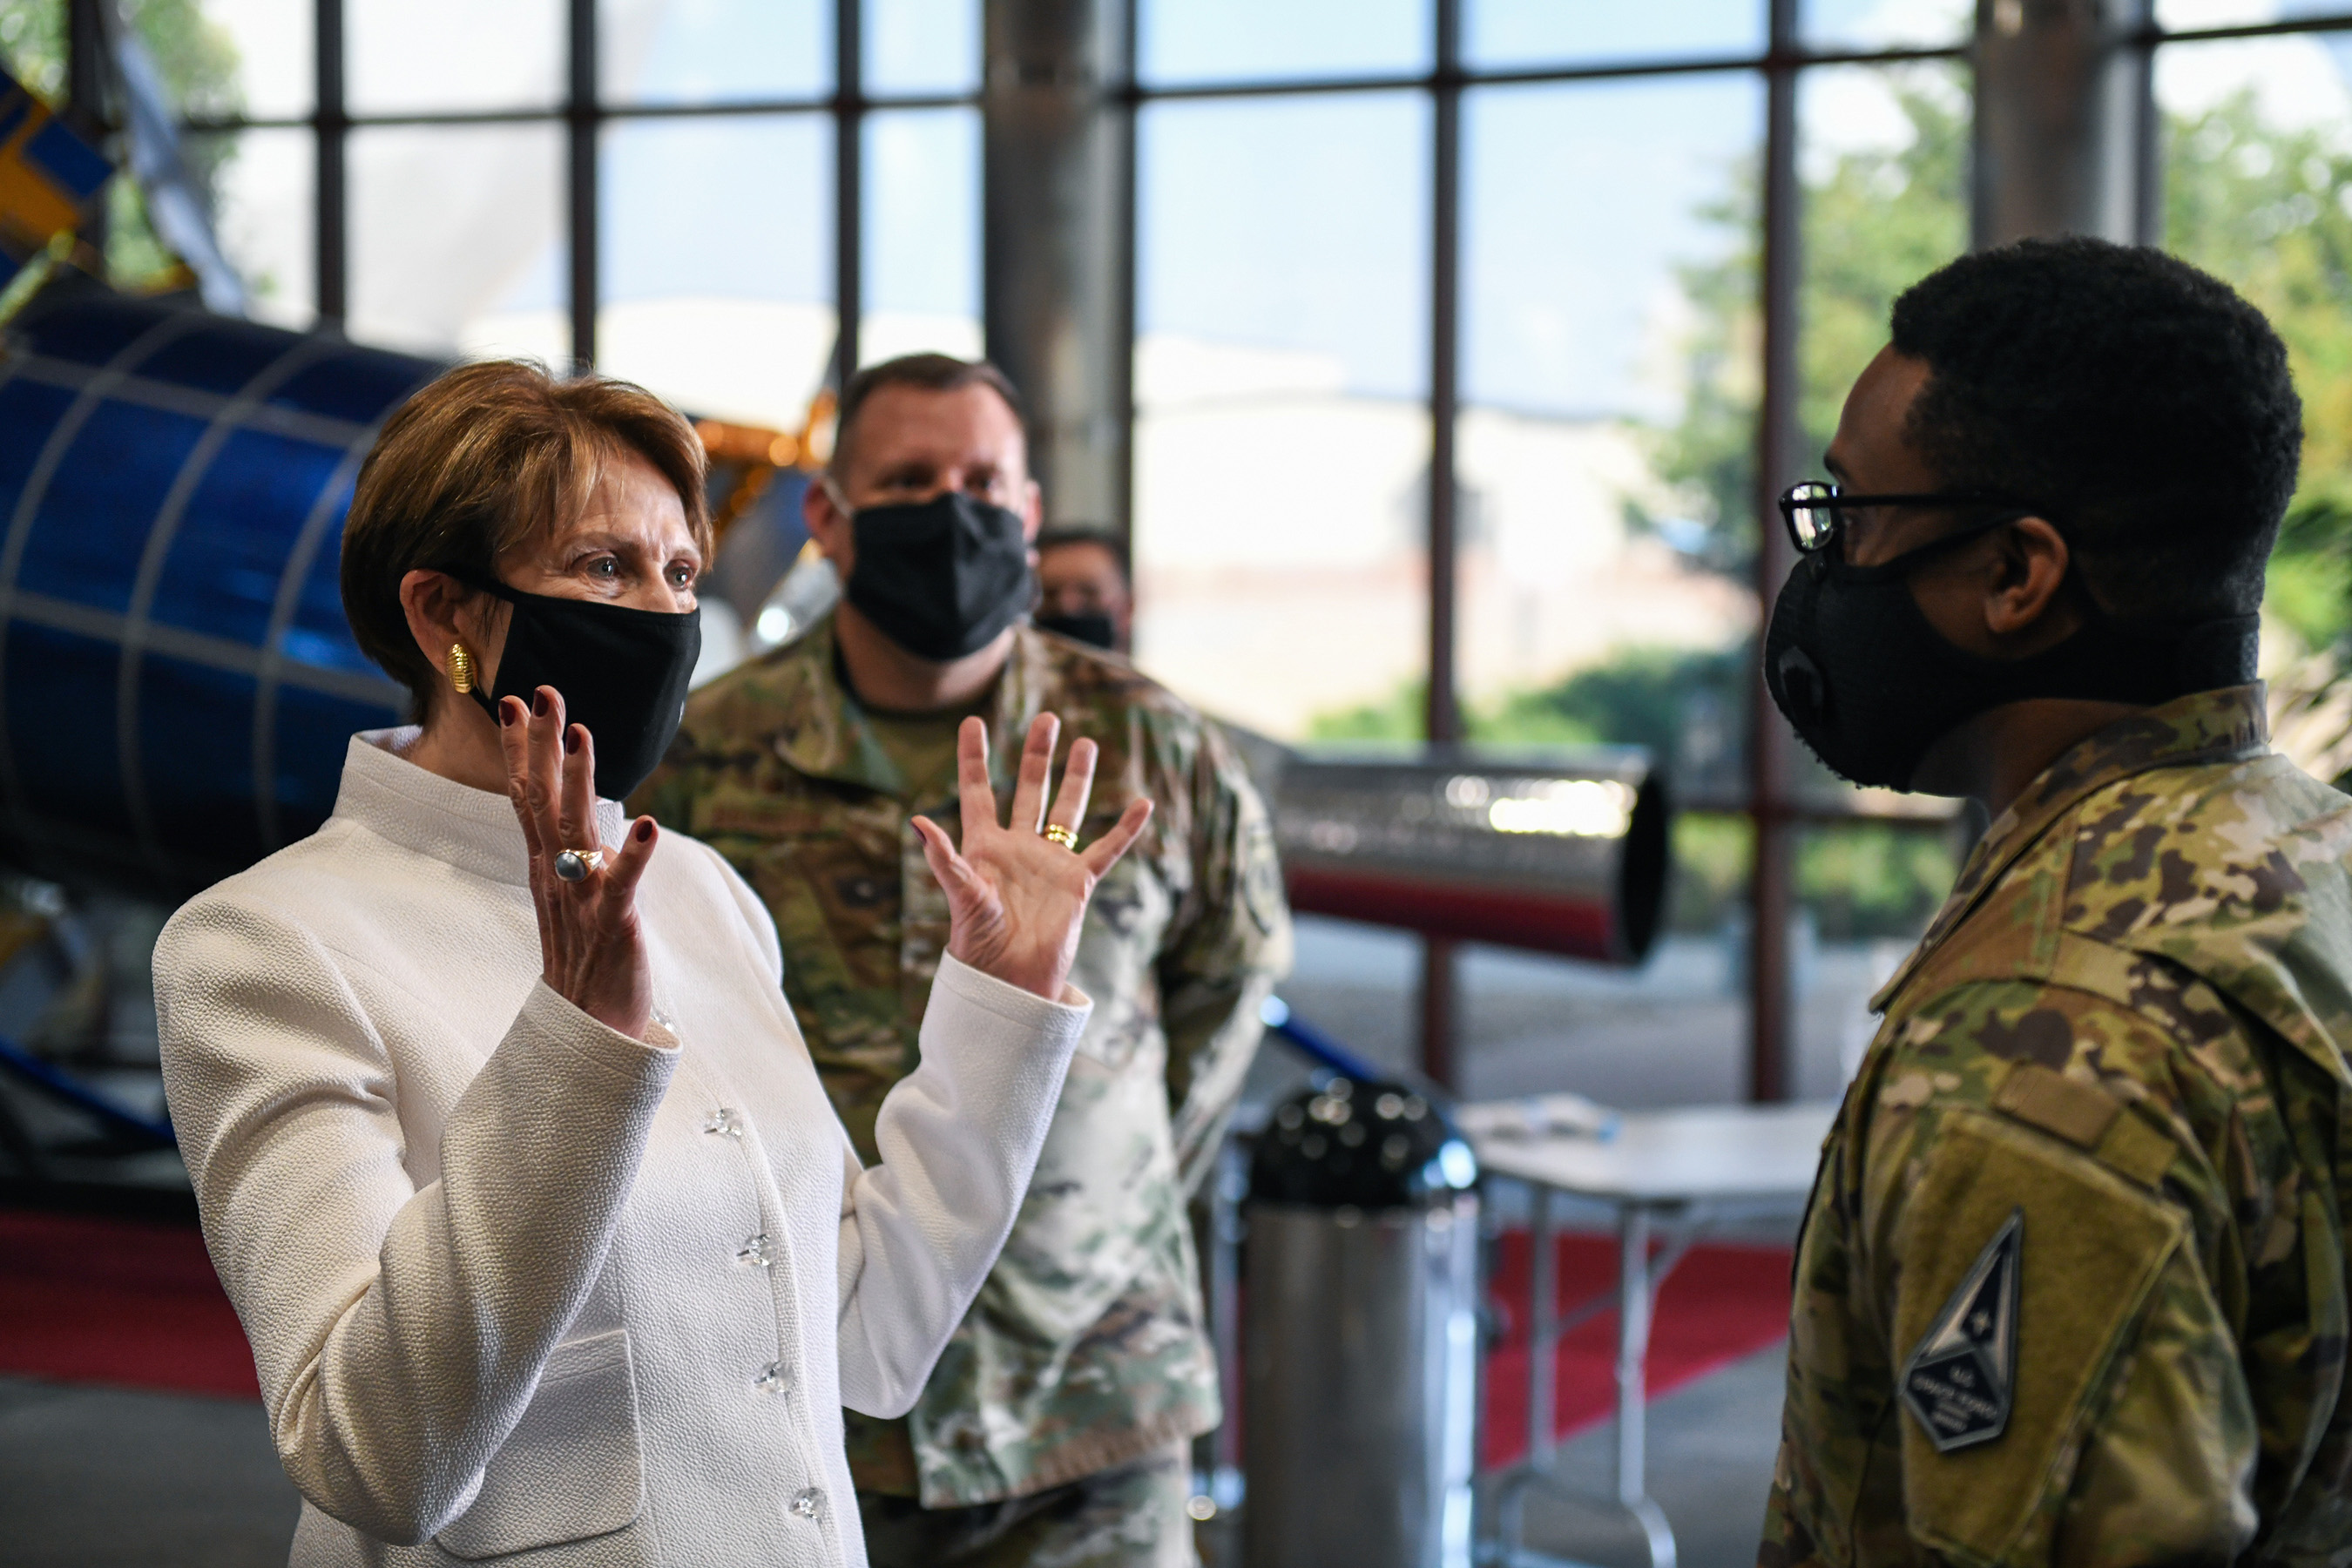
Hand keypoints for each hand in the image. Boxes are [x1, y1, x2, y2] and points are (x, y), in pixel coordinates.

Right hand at [498, 687, 660, 1039]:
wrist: (585, 1024)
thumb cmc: (584, 956)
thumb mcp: (572, 893)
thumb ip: (573, 852)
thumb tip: (581, 813)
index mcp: (546, 865)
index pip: (525, 796)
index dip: (519, 749)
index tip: (511, 702)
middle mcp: (557, 875)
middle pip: (543, 799)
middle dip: (541, 745)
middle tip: (540, 692)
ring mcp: (583, 897)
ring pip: (577, 830)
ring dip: (580, 781)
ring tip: (582, 735)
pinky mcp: (614, 921)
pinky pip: (624, 884)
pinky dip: (636, 855)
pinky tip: (650, 825)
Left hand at [911, 714, 1152, 1000]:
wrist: (1011, 981)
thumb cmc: (978, 943)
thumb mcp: (961, 895)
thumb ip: (945, 858)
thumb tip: (917, 822)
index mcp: (984, 846)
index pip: (978, 791)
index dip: (974, 757)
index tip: (973, 721)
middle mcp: (1018, 848)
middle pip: (1029, 789)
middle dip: (1037, 754)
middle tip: (1047, 718)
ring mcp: (1050, 863)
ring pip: (1066, 810)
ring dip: (1076, 778)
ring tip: (1086, 743)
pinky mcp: (1078, 883)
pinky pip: (1106, 849)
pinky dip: (1126, 828)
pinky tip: (1142, 804)